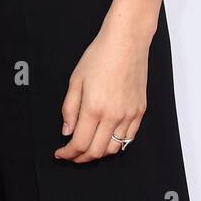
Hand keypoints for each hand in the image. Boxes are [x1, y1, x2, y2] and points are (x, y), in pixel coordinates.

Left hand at [54, 23, 148, 161]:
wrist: (126, 42)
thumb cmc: (100, 55)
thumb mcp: (75, 80)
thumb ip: (69, 109)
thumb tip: (67, 131)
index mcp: (94, 108)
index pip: (79, 143)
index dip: (68, 153)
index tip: (61, 153)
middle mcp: (113, 116)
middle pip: (96, 151)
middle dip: (80, 158)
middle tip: (71, 155)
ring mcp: (129, 115)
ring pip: (114, 149)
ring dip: (98, 154)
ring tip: (87, 149)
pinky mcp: (139, 111)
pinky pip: (129, 138)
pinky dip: (116, 145)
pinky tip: (106, 140)